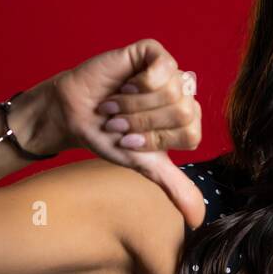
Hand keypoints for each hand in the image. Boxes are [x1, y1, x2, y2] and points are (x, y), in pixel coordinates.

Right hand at [27, 38, 205, 228]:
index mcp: (186, 122)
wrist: (74, 116)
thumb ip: (174, 186)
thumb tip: (198, 220)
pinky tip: (123, 84)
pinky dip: (140, 83)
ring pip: (171, 92)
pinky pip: (164, 67)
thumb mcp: (144, 165)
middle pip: (182, 113)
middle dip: (143, 125)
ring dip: (135, 106)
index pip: (191, 134)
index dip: (157, 142)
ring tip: (115, 107)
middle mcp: (182, 96)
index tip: (131, 142)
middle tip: (120, 125)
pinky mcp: (153, 53)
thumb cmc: (109, 138)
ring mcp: (170, 72)